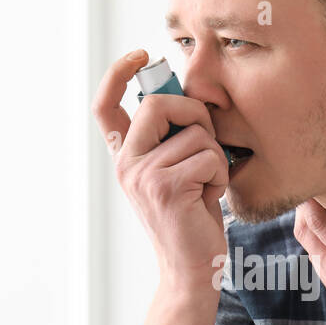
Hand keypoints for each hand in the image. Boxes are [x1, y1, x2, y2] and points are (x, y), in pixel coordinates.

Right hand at [92, 49, 228, 294]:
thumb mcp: (177, 172)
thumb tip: (188, 97)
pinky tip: (210, 197)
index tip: (141, 55)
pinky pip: (207, 157)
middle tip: (207, 140)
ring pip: (194, 134)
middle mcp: (126, 164)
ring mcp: (142, 175)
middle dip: (194, 112)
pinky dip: (220, 174)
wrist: (192, 269)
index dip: (117, 73)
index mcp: (126, 157)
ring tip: (207, 185)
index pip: (105, 106)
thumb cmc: (193, 218)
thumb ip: (173, 138)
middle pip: (158, 103)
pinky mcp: (165, 188)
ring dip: (214, 157)